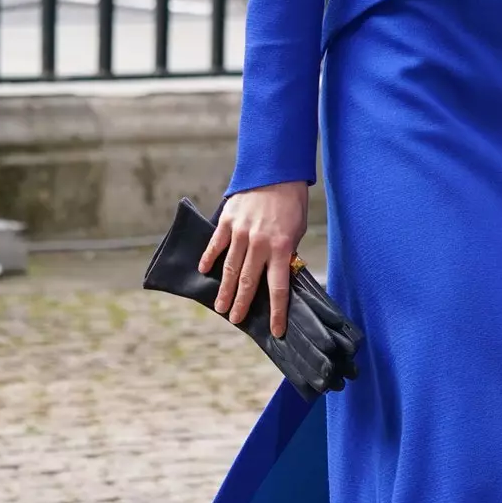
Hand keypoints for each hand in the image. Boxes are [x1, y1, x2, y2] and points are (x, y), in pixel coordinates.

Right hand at [201, 181, 308, 335]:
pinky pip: (216, 245)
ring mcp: (241, 233)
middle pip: (248, 283)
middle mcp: (259, 244)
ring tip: (220, 307)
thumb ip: (286, 252)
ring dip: (224, 290)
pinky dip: (209, 258)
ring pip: (229, 268)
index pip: (278, 288)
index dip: (276, 311)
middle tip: (236, 320)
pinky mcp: (228, 221)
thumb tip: (280, 273)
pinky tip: (203, 270)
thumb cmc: (291, 203)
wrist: (276, 172)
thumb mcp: (297, 230)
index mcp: (281, 248)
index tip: (275, 330)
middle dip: (242, 305)